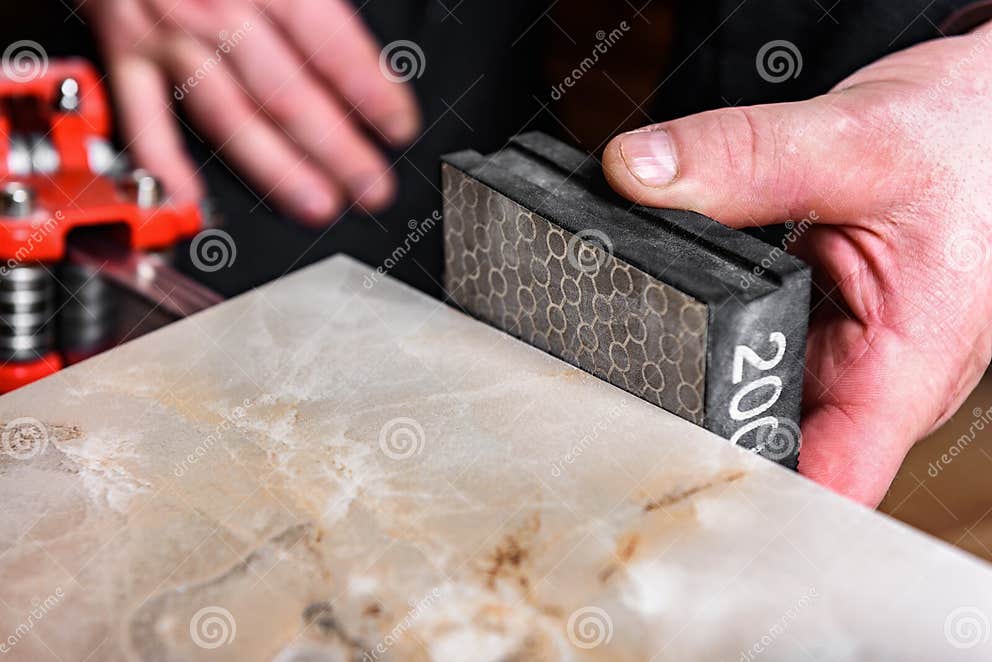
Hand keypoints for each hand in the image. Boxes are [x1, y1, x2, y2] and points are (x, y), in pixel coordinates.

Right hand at [82, 0, 419, 224]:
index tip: (398, 128)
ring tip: (317, 203)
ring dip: (277, 168)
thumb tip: (363, 41)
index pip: (329, 42)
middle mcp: (215, 7)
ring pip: (230, 114)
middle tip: (371, 187)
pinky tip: (193, 196)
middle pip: (287, 93)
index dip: (369, 92)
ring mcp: (168, 32)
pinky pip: (143, 112)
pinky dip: (164, 160)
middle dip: (337, 150)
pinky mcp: (125, 46)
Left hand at [603, 24, 991, 505]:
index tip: (665, 473)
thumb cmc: (971, 139)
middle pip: (768, 444)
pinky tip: (661, 315)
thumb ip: (745, 158)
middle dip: (692, 431)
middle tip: (613, 399)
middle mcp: (866, 375)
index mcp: (902, 368)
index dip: (749, 496)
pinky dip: (703, 331)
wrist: (987, 112)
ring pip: (748, 391)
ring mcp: (836, 351)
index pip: (827, 482)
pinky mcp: (812, 320)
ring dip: (691, 378)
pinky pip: (745, 343)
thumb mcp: (859, 143)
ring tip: (625, 353)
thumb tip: (642, 175)